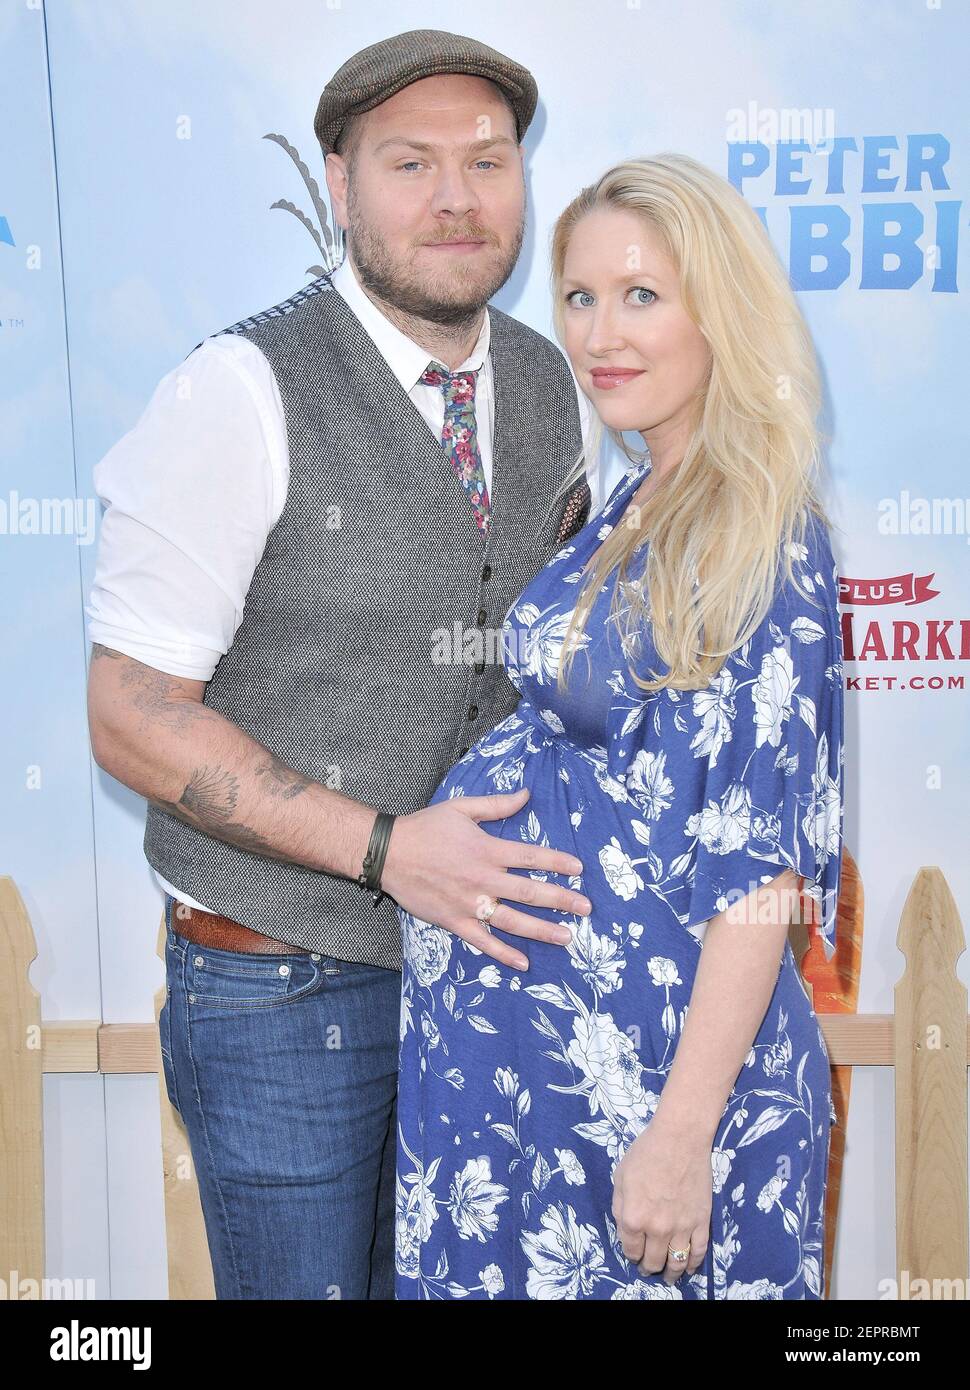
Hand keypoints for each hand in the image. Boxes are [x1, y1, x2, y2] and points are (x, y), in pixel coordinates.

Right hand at [380, 787, 591, 969]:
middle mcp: (483, 879)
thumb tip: (527, 794)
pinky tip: (523, 963)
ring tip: (567, 937)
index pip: (531, 856)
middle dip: (562, 900)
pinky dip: (503, 953)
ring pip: (513, 920)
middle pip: (530, 891)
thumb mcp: (461, 808)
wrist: (388, 854)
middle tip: (587, 908)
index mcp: (487, 849)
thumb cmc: (425, 827)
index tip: (579, 870)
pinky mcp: (454, 921)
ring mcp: (469, 903)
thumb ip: (496, 804)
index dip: (558, 863)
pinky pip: (483, 941)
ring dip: (542, 930)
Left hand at [612, 1113, 712, 1283]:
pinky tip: (689, 1268)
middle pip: (652, 1261)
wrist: (680, 1138)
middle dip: (648, 1267)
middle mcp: (656, 1229)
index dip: (630, 1255)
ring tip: (667, 1276)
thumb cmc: (646, 1152)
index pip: (630, 1250)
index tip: (633, 1254)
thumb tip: (624, 1227)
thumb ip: (619, 1206)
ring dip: (671, 1273)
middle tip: (648, 1268)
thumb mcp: (620, 1177)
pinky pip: (698, 1253)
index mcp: (632, 1218)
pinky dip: (693, 1265)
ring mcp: (681, 1228)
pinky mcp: (701, 1223)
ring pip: (676, 1263)